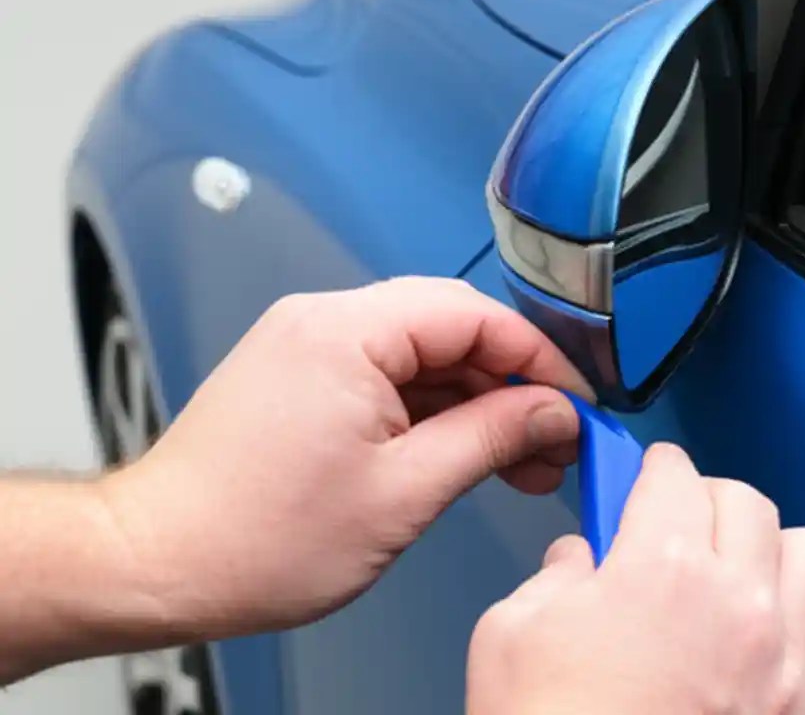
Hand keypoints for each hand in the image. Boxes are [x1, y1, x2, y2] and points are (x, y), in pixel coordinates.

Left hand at [99, 277, 592, 638]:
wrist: (156, 563)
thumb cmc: (252, 537)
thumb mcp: (405, 492)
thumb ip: (493, 439)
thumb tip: (554, 415)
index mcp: (345, 332)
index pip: (476, 314)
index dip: (540, 360)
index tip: (574, 404)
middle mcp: (322, 323)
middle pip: (452, 330)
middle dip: (512, 386)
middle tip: (552, 442)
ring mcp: (307, 348)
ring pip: (424, 357)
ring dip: (475, 405)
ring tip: (515, 463)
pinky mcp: (300, 378)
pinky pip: (388, 377)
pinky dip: (433, 414)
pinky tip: (464, 456)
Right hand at [466, 444, 804, 714]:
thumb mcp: (510, 639)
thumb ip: (552, 578)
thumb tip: (579, 560)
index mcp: (661, 570)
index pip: (674, 475)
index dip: (654, 469)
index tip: (650, 476)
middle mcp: (739, 604)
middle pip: (747, 502)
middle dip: (709, 503)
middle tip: (680, 529)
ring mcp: (788, 659)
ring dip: (778, 554)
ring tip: (744, 580)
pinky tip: (792, 640)